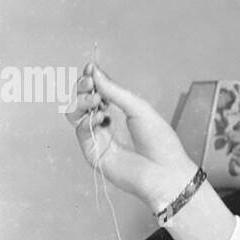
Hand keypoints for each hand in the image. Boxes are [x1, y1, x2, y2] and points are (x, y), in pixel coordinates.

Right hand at [65, 63, 196, 210]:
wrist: (165, 172)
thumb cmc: (160, 142)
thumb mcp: (139, 109)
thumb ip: (115, 91)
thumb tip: (95, 72)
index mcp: (119, 111)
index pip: (97, 90)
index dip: (91, 79)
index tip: (90, 68)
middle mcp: (106, 123)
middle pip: (82, 100)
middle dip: (83, 88)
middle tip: (90, 84)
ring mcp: (98, 137)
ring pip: (75, 114)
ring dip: (81, 102)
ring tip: (96, 100)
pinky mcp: (93, 152)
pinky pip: (80, 131)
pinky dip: (87, 121)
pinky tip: (101, 119)